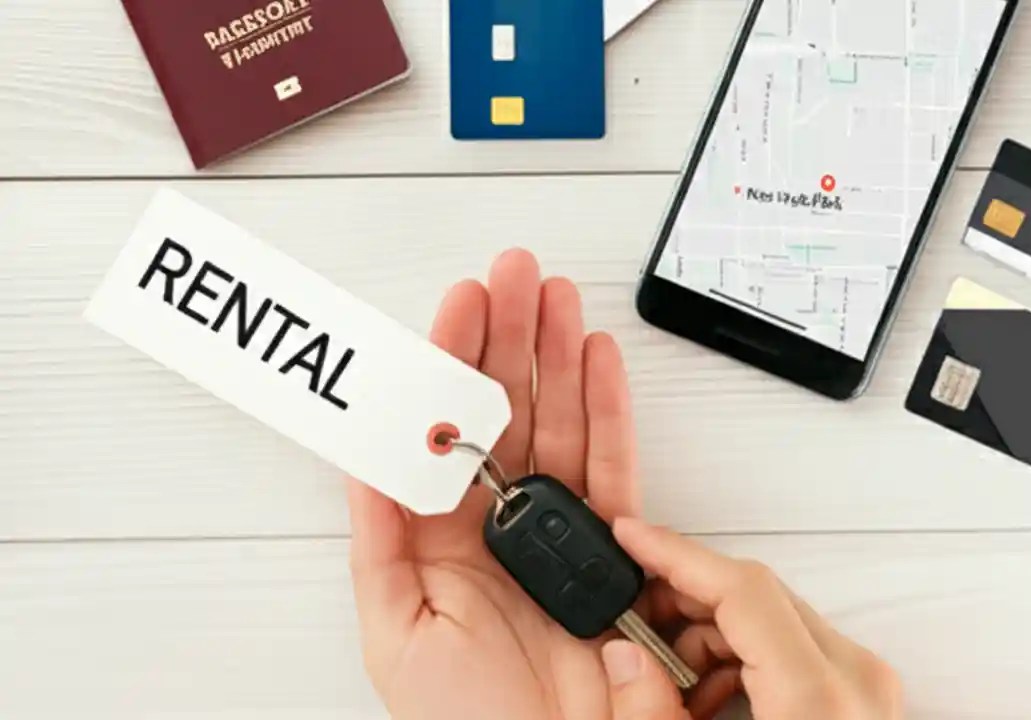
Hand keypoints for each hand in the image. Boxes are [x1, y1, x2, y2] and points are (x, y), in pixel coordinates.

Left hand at [346, 249, 643, 718]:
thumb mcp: (397, 634)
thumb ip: (380, 540)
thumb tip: (365, 454)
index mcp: (439, 535)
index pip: (445, 427)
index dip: (453, 359)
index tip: (462, 301)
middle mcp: (499, 522)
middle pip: (507, 408)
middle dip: (511, 336)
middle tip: (517, 274)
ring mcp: (557, 530)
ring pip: (560, 422)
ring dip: (558, 355)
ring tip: (558, 297)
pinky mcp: (612, 548)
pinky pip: (614, 467)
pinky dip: (611, 409)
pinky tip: (599, 359)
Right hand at [605, 518, 902, 719]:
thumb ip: (650, 713)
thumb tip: (624, 658)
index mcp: (816, 697)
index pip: (740, 587)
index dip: (676, 553)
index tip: (632, 536)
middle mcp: (855, 679)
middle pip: (756, 596)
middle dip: (685, 599)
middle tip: (632, 621)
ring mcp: (867, 687)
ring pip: (773, 619)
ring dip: (714, 634)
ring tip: (667, 680)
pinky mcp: (866, 698)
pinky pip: (796, 649)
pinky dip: (747, 659)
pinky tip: (706, 697)